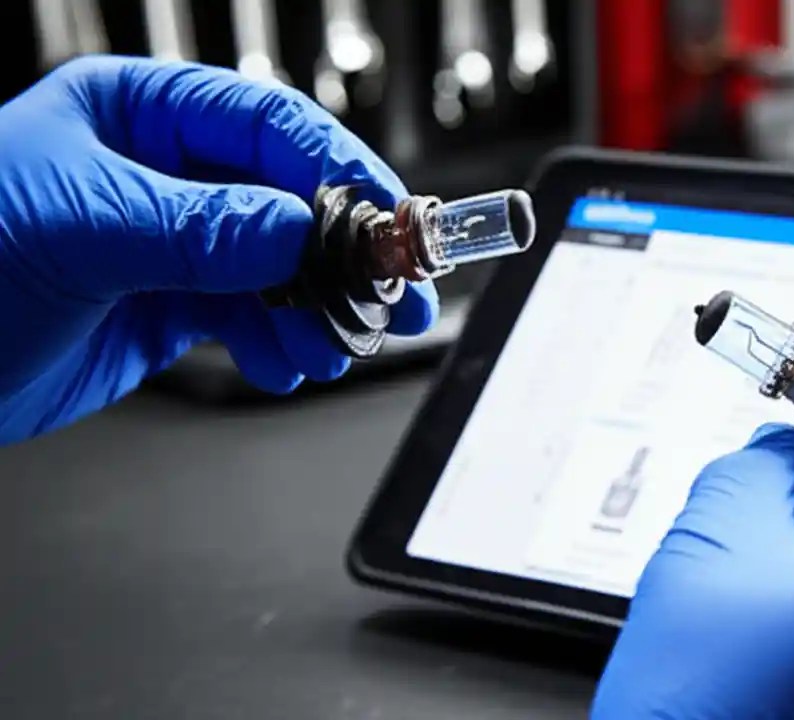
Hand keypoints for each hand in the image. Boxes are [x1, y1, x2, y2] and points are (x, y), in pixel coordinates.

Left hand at [0, 56, 436, 443]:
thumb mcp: (77, 229)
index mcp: (138, 115)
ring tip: (335, 344)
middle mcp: (163, 173)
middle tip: (398, 294)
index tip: (391, 219)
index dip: (339, 170)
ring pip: (279, 268)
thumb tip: (297, 229)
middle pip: (289, 199)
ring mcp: (169, 243)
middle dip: (347, 252)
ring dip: (319, 309)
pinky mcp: (167, 305)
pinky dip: (280, 343)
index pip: (269, 126)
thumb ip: (197, 228)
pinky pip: (251, 317)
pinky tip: (285, 362)